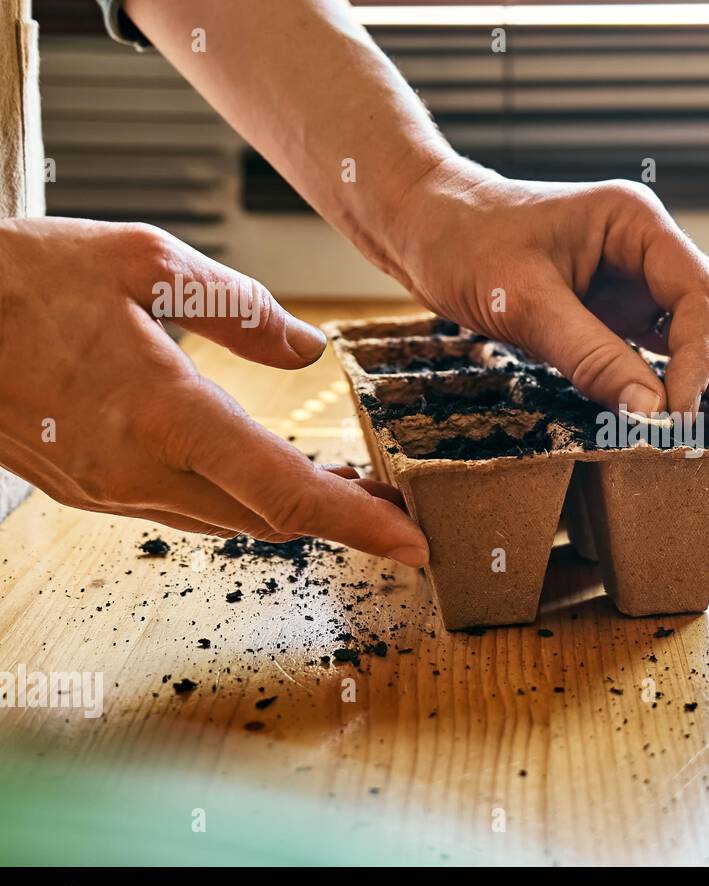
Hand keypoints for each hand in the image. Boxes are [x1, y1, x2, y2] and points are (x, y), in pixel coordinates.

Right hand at [0, 217, 428, 564]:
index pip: (285, 490)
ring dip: (291, 511)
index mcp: (164, 414)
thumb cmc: (24, 278)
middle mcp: (140, 470)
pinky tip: (263, 474)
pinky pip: (185, 510)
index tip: (414, 544)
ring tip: (345, 487)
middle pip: (269, 519)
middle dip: (340, 519)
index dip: (359, 524)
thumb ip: (239, 309)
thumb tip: (308, 349)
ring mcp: (112, 492)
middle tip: (394, 504)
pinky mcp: (91, 493)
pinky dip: (239, 501)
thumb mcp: (146, 263)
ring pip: (228, 521)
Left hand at [394, 158, 708, 423]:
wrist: (421, 225)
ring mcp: (634, 278)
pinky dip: (677, 380)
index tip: (678, 415)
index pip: (700, 294)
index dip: (701, 359)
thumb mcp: (524, 303)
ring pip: (702, 328)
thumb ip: (591, 356)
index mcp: (637, 223)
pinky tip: (679, 417)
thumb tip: (652, 416)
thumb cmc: (464, 241)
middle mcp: (648, 247)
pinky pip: (662, 345)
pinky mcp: (614, 308)